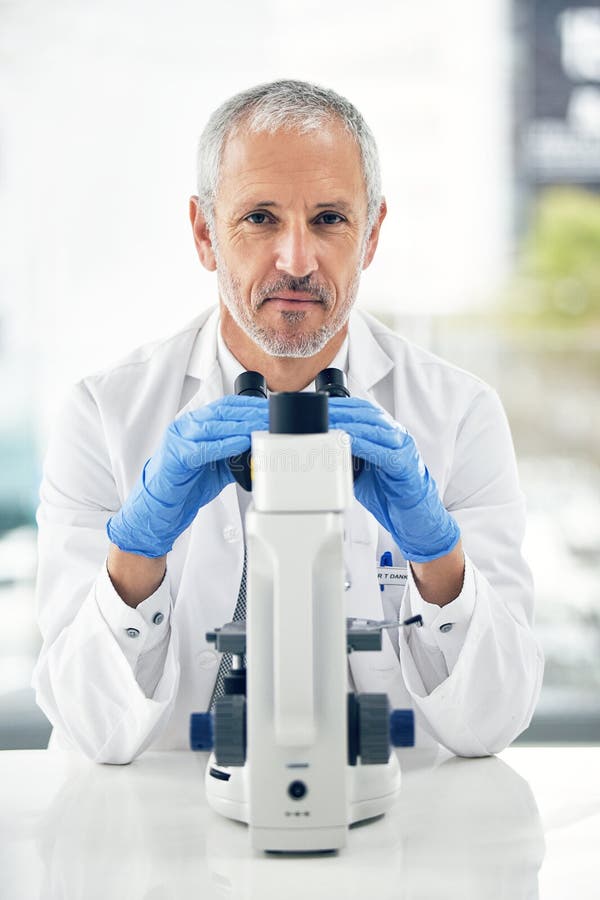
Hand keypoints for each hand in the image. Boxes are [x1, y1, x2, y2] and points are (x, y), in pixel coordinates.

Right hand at [107, 395, 268, 556]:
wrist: (161, 506)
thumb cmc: (186, 484)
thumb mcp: (217, 466)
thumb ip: (235, 455)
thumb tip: (261, 451)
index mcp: (194, 424)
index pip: (225, 406)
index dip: (249, 405)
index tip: (269, 408)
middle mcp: (185, 428)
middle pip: (222, 413)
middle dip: (250, 414)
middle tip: (271, 417)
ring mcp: (179, 440)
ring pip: (213, 427)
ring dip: (241, 426)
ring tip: (261, 427)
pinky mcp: (176, 457)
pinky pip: (204, 449)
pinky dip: (225, 445)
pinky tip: (241, 443)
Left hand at [328, 397, 459, 562]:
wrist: (414, 516)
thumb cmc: (388, 492)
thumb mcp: (363, 468)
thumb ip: (348, 455)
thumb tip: (322, 447)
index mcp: (389, 433)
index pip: (365, 410)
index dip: (343, 405)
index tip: (322, 404)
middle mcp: (398, 437)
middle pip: (368, 415)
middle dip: (342, 412)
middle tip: (321, 413)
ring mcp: (404, 449)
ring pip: (375, 430)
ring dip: (349, 426)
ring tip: (329, 425)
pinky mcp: (405, 466)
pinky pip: (382, 452)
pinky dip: (363, 445)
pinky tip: (347, 442)